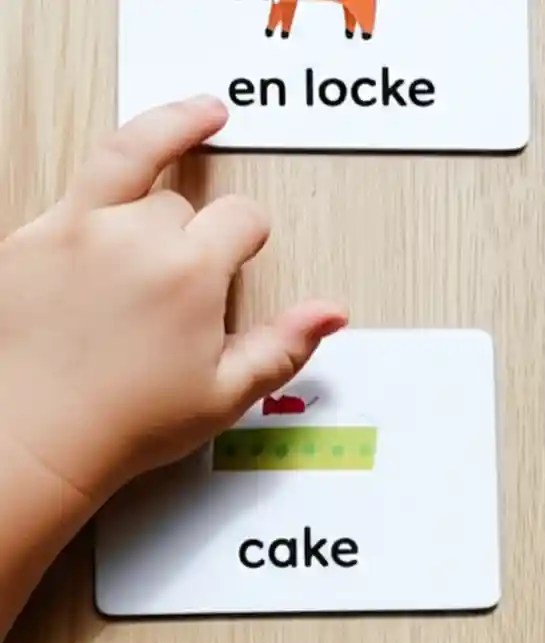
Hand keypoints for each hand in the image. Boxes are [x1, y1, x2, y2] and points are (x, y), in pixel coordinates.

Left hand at [0, 96, 346, 502]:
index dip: (252, 232)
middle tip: (188, 263)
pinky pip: (72, 187)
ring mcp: (74, 231)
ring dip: (163, 137)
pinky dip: (99, 182)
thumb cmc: (122, 423)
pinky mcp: (27, 239)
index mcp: (188, 271)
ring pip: (128, 159)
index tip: (246, 246)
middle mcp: (132, 238)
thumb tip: (330, 313)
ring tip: (198, 114)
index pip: (243, 217)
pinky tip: (116, 186)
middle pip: (184, 200)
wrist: (31, 441)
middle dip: (196, 223)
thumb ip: (284, 345)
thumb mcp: (225, 393)